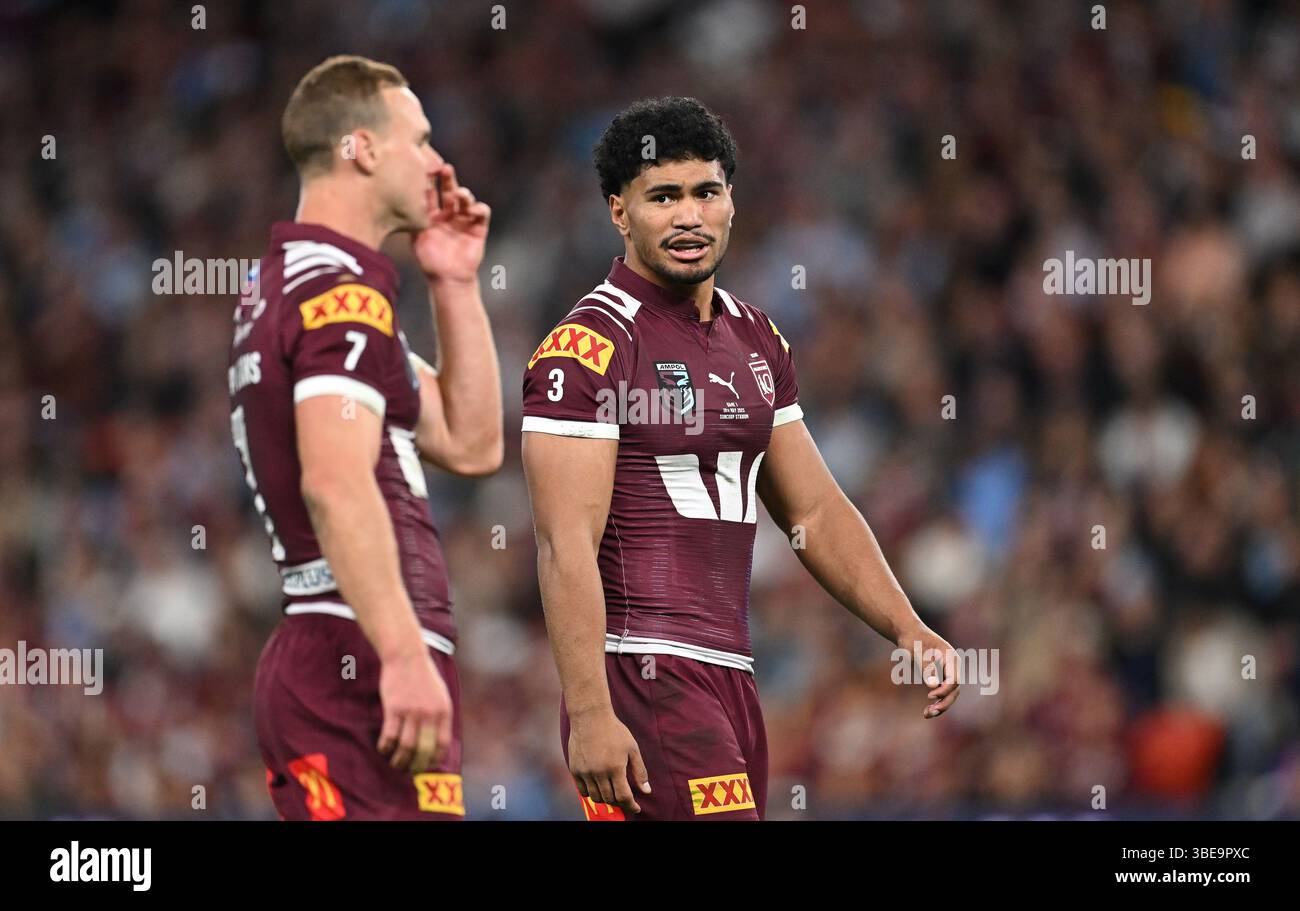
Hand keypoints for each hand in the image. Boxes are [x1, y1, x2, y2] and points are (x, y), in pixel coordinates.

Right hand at [376, 648, 452, 772]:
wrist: (407, 656)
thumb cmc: (424, 676)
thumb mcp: (441, 694)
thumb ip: (441, 715)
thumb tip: (440, 739)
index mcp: (443, 711)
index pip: (442, 744)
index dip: (434, 759)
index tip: (426, 765)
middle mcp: (429, 714)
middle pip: (424, 750)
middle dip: (416, 765)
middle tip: (408, 770)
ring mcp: (412, 711)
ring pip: (406, 746)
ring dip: (399, 760)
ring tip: (395, 763)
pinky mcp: (394, 708)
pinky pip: (390, 735)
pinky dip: (386, 746)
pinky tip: (383, 748)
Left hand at [412, 162, 490, 282]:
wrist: (448, 279)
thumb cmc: (429, 261)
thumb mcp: (417, 237)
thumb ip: (413, 219)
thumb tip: (402, 198)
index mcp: (432, 214)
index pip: (430, 192)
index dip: (429, 180)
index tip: (425, 168)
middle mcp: (448, 214)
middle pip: (449, 190)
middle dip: (447, 178)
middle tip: (444, 168)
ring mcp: (464, 219)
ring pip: (466, 199)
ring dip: (463, 194)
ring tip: (459, 195)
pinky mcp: (478, 228)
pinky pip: (482, 213)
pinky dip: (479, 208)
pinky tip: (472, 210)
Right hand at [567, 708, 650, 813]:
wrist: (590, 716)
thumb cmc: (615, 731)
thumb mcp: (632, 748)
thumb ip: (639, 771)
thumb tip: (647, 791)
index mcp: (615, 767)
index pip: (623, 796)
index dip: (631, 806)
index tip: (636, 808)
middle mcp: (599, 772)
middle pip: (609, 799)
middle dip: (619, 802)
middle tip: (624, 799)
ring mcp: (585, 771)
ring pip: (595, 797)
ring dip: (605, 799)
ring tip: (612, 793)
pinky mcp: (574, 769)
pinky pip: (582, 791)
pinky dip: (591, 793)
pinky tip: (598, 788)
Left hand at [897, 624, 959, 718]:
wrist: (909, 634)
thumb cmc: (913, 640)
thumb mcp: (917, 652)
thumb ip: (926, 668)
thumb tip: (934, 686)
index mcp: (951, 658)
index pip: (954, 679)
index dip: (944, 690)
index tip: (930, 695)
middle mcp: (952, 667)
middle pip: (954, 690)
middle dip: (944, 702)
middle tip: (931, 712)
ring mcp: (947, 673)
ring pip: (949, 694)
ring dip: (940, 706)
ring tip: (927, 714)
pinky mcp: (940, 678)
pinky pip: (941, 694)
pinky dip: (936, 703)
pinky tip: (926, 712)